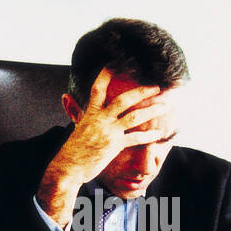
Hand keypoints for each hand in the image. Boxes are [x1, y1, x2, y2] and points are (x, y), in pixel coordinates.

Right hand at [55, 67, 173, 183]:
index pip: (98, 88)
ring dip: (152, 110)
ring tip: (166, 106)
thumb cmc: (73, 148)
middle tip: (156, 87)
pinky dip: (150, 136)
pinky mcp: (115, 145)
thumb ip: (74, 110)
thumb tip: (64, 95)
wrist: (69, 167)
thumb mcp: (75, 125)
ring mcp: (109, 132)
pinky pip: (136, 138)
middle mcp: (100, 119)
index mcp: (90, 112)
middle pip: (124, 100)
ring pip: (134, 117)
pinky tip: (161, 133)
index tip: (115, 63)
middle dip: (141, 91)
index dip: (106, 74)